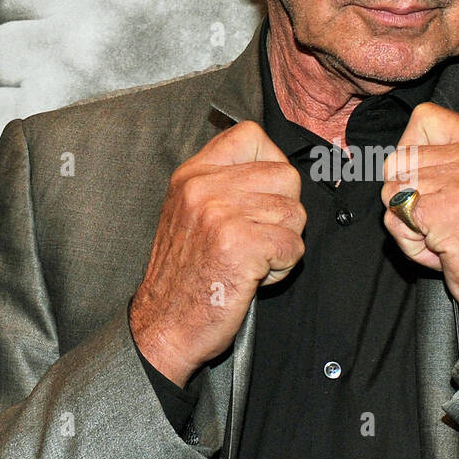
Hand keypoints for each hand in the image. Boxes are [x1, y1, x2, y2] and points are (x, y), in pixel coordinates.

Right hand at [128, 120, 304, 387]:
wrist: (163, 324)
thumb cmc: (183, 274)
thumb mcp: (187, 211)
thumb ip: (222, 182)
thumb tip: (271, 167)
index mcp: (192, 173)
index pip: (251, 135)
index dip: (270, 163)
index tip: (262, 194)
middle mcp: (204, 186)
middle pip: (286, 176)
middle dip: (284, 211)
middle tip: (257, 237)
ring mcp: (221, 213)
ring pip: (295, 214)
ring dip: (283, 244)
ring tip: (251, 259)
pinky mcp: (240, 245)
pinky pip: (293, 246)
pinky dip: (282, 268)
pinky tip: (254, 277)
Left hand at [381, 102, 458, 336]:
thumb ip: (456, 163)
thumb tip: (404, 154)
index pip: (425, 118)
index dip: (410, 149)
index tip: (423, 178)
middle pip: (398, 158)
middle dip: (406, 195)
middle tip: (441, 223)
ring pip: (391, 189)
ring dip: (408, 222)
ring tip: (445, 238)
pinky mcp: (448, 209)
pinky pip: (396, 217)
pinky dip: (409, 242)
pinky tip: (442, 252)